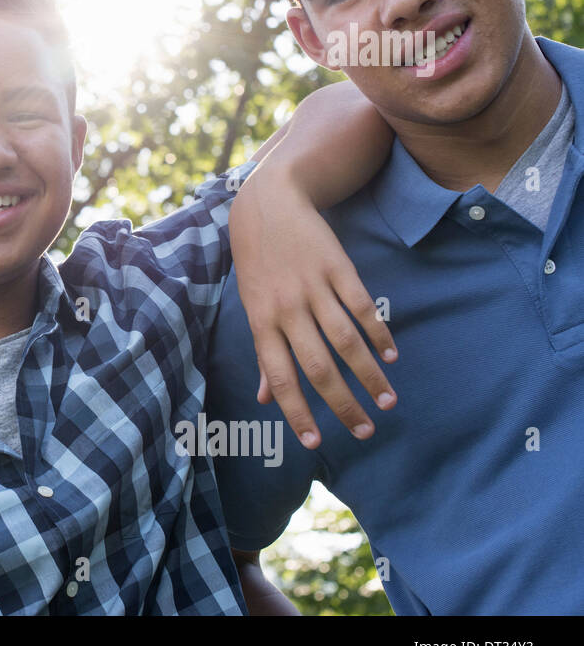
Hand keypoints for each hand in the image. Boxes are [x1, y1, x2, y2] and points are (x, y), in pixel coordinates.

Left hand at [229, 166, 397, 448]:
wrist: (268, 203)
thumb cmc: (258, 262)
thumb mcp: (253, 305)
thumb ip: (264, 353)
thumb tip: (265, 399)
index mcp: (262, 322)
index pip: (279, 377)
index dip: (295, 411)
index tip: (314, 442)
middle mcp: (287, 308)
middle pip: (318, 367)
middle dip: (342, 404)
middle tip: (364, 431)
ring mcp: (314, 287)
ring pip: (346, 341)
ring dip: (369, 375)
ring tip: (387, 401)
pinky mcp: (338, 267)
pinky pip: (362, 308)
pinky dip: (379, 334)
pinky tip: (391, 357)